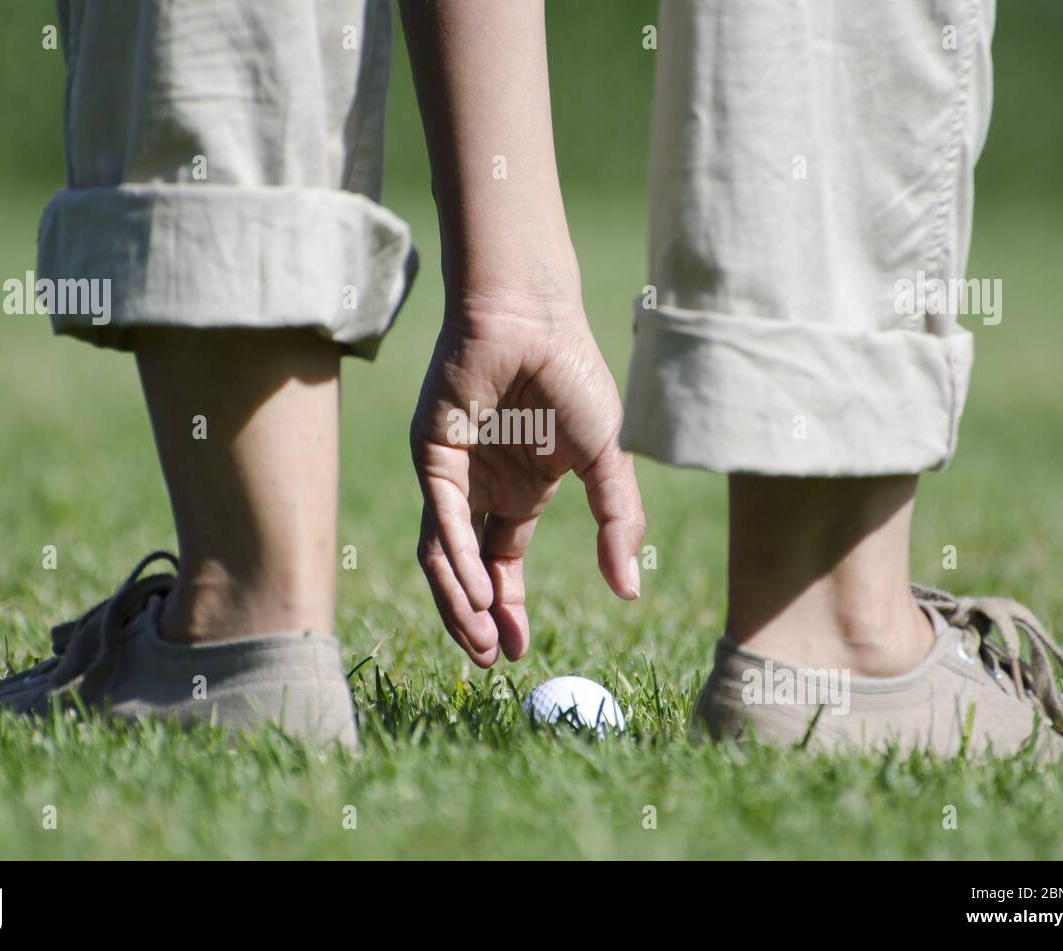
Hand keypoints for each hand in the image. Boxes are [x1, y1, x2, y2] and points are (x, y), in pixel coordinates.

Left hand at [410, 296, 645, 666]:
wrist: (535, 318)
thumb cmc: (572, 377)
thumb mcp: (606, 462)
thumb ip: (618, 524)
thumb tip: (629, 592)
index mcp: (520, 489)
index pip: (504, 562)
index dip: (509, 609)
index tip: (520, 650)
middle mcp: (482, 488)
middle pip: (469, 569)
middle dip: (478, 619)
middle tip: (491, 662)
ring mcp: (454, 473)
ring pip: (443, 554)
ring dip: (459, 602)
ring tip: (479, 643)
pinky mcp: (433, 454)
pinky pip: (440, 517)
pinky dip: (456, 557)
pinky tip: (478, 591)